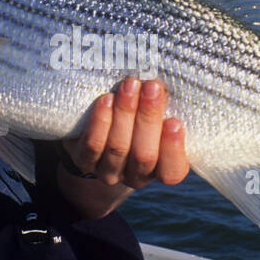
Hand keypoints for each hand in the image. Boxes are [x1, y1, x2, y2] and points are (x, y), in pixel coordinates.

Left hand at [61, 78, 188, 189]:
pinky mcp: (84, 161)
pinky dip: (101, 121)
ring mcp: (109, 171)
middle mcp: (136, 176)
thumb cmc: (138, 121)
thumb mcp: (156, 117)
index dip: (173, 149)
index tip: (174, 122)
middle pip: (144, 156)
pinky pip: (93, 144)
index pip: (172, 172)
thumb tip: (166, 83)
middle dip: (148, 118)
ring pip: (118, 147)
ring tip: (130, 85)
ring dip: (125, 113)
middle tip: (152, 87)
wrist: (98, 135)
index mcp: (161, 169)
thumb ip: (163, 108)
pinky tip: (106, 99)